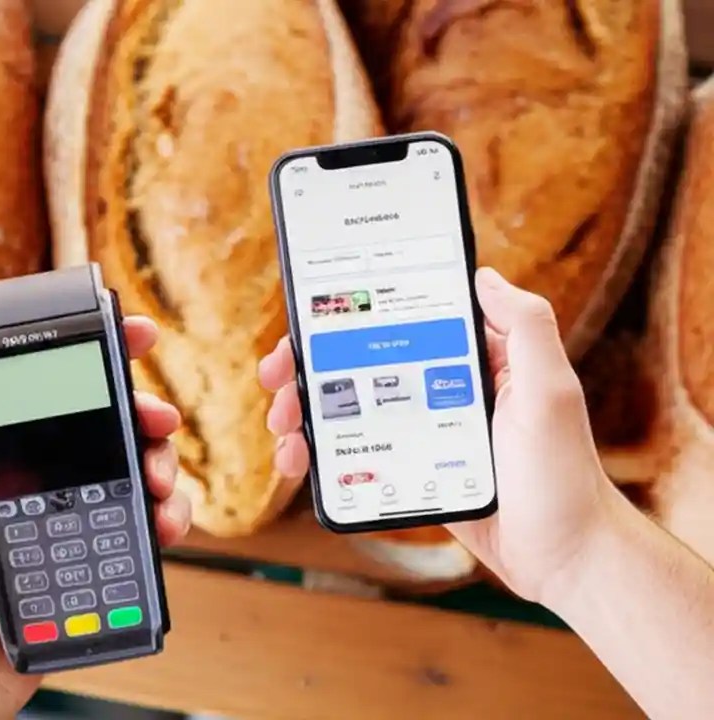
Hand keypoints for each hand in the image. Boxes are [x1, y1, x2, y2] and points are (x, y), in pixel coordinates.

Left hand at [0, 316, 191, 718]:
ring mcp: (81, 514)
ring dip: (164, 463)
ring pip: (142, 468)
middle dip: (146, 412)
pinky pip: (149, 521)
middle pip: (112, 426)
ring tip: (161, 482)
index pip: (55, 394)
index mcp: (11, 456)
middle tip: (160, 420)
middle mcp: (51, 479)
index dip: (96, 362)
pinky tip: (164, 523)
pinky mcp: (106, 553)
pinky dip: (170, 514)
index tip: (132, 337)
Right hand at [258, 268, 618, 603]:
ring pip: (346, 409)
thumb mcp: (551, 392)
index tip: (304, 325)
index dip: (343, 316)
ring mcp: (421, 431)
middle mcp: (439, 388)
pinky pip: (356, 454)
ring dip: (304, 413)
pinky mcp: (411, 471)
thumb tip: (483, 276)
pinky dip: (321, 455)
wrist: (566, 558)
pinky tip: (301, 462)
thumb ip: (526, 328)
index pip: (395, 320)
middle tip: (275, 381)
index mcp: (470, 360)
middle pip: (356, 362)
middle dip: (306, 367)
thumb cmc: (565, 476)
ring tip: (283, 431)